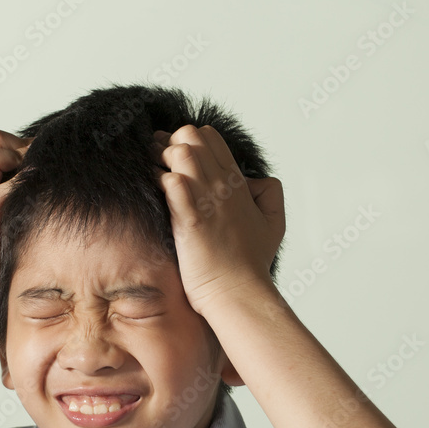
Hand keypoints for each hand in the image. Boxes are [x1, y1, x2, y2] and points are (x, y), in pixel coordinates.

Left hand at [153, 125, 284, 315]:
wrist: (238, 291)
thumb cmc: (252, 263)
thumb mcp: (274, 222)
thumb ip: (269, 193)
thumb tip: (253, 180)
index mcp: (238, 182)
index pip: (208, 137)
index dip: (188, 142)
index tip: (174, 160)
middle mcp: (222, 185)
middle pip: (190, 136)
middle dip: (169, 144)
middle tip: (159, 165)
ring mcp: (206, 199)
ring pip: (179, 152)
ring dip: (160, 159)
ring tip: (155, 177)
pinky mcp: (189, 218)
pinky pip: (169, 181)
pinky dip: (157, 180)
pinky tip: (154, 193)